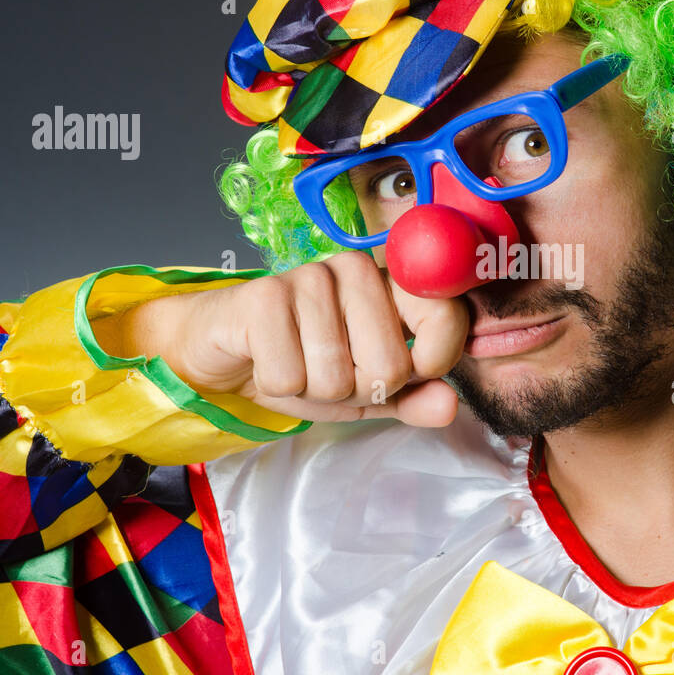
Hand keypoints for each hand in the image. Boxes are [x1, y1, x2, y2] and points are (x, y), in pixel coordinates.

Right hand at [106, 253, 468, 427]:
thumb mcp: (365, 391)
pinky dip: (277, 385)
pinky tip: (266, 361)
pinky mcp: (263, 295)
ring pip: (336, 377)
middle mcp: (355, 269)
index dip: (433, 362)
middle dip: (356, 389)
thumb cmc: (301, 362)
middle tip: (327, 370)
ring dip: (312, 390)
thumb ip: (411, 397)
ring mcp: (309, 277)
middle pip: (390, 367)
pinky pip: (290, 377)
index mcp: (391, 284)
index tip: (405, 374)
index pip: (446, 316)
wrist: (224, 351)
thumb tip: (449, 405)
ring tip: (296, 364)